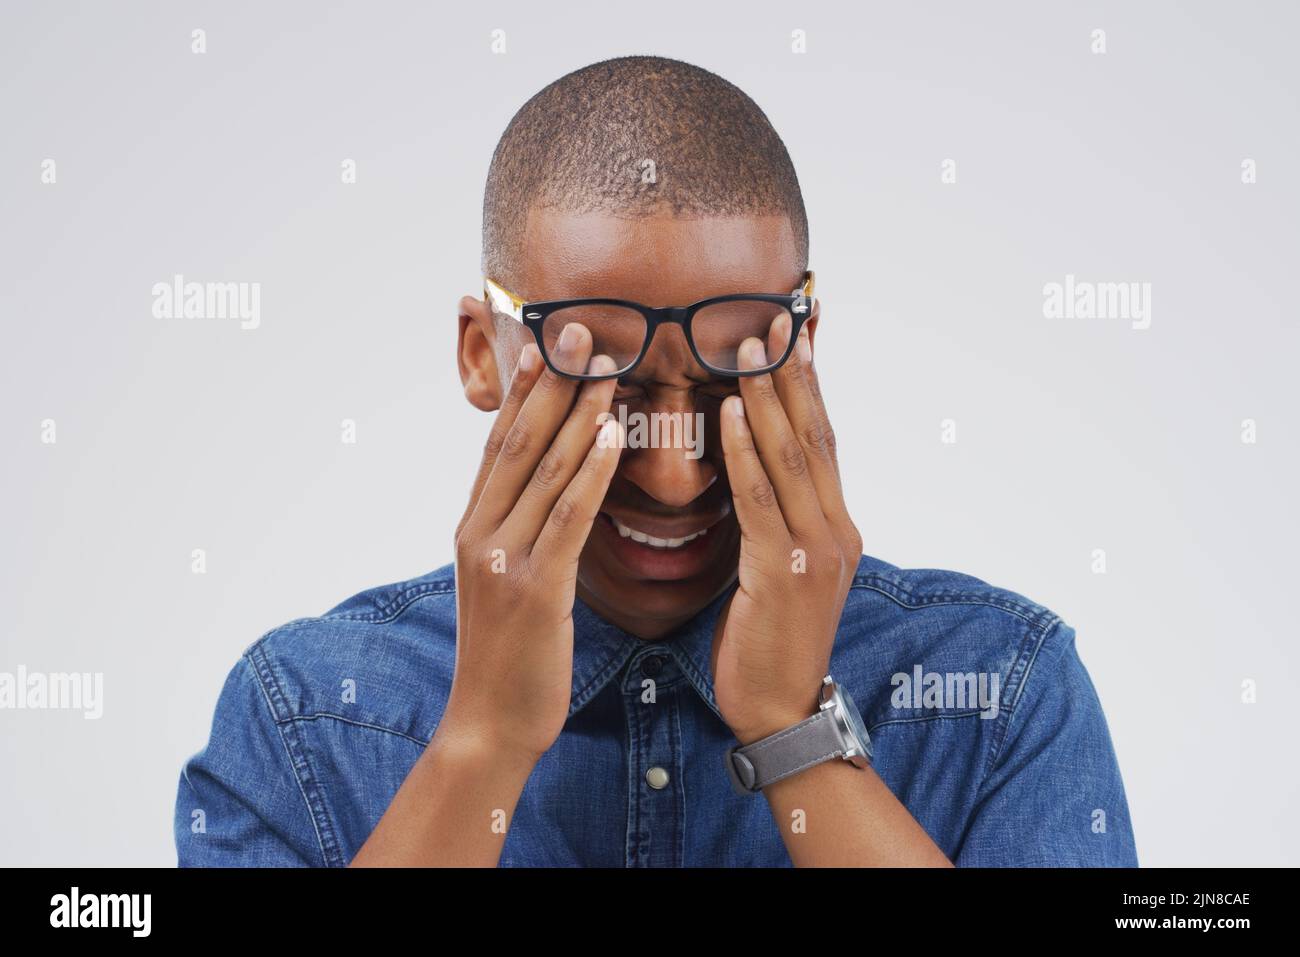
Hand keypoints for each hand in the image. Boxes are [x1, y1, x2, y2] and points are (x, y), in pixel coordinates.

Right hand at [447, 330, 623, 763]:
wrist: (491, 722)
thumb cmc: (511, 653)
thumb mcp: (504, 581)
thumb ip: (518, 530)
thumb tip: (547, 486)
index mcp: (473, 526)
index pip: (502, 442)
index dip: (525, 388)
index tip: (550, 339)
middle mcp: (480, 531)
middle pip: (519, 441)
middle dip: (551, 382)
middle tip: (582, 329)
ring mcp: (502, 559)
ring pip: (543, 470)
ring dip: (577, 413)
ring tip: (607, 367)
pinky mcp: (533, 590)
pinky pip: (566, 518)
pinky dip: (589, 473)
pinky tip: (612, 438)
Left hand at [712, 316, 862, 744]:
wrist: (781, 711)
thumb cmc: (767, 641)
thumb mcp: (778, 569)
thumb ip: (773, 520)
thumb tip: (746, 468)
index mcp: (836, 527)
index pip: (823, 439)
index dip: (808, 384)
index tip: (795, 334)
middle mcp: (836, 529)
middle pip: (815, 434)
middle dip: (793, 373)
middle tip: (774, 318)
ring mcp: (818, 550)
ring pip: (792, 457)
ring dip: (769, 396)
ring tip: (750, 346)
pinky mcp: (786, 572)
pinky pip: (761, 499)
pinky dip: (744, 453)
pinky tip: (727, 414)